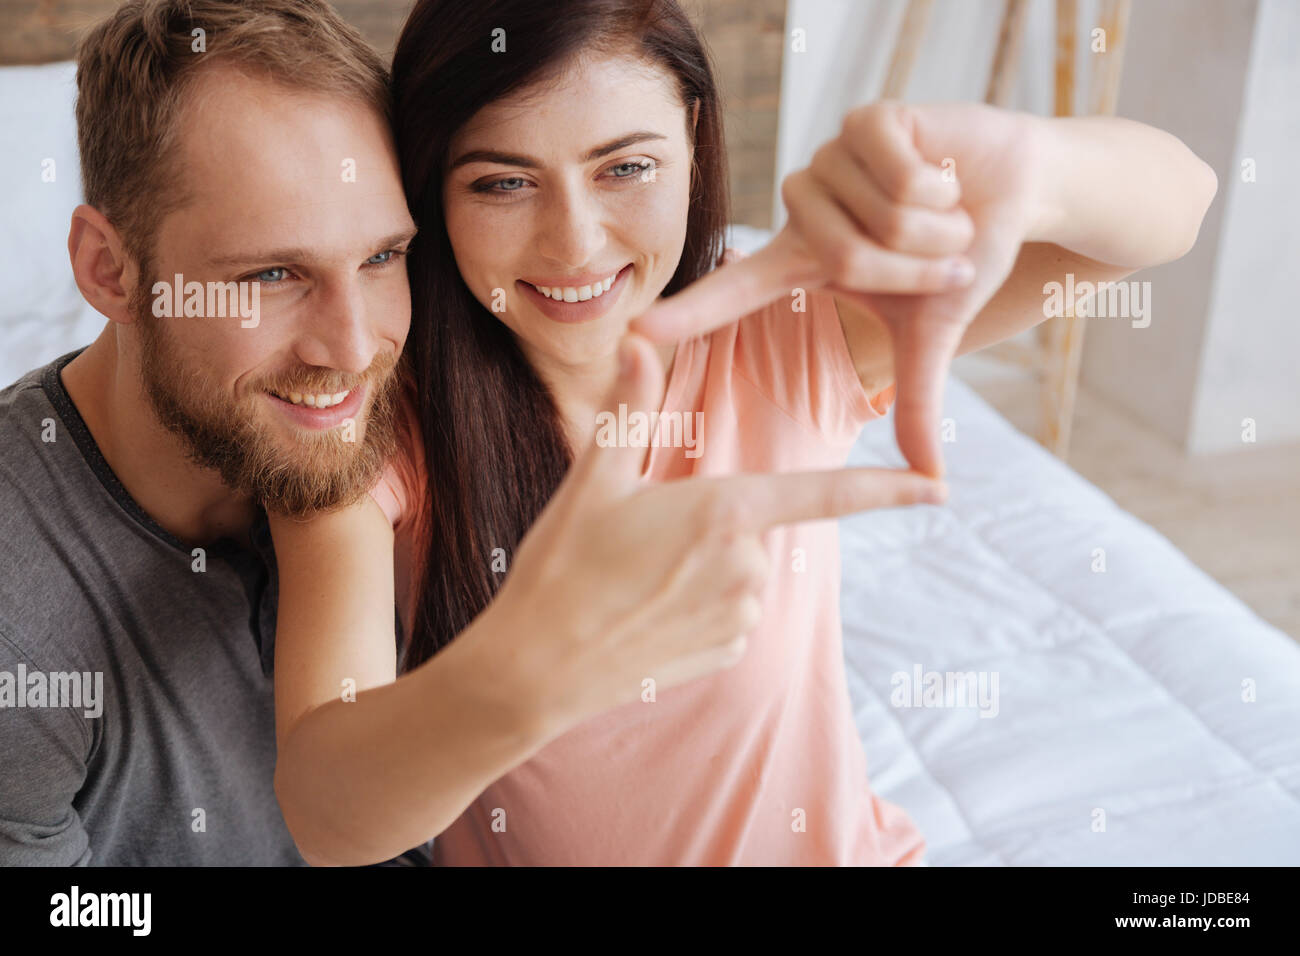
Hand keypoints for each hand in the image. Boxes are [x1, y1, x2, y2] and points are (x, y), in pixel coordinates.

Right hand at [481, 332, 946, 735]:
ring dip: (704, 569)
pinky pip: (732, 615)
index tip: (940, 486)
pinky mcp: (729, 653)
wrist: (536, 669)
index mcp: (725, 511)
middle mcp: (747, 565)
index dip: (888, 491)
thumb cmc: (563, 567)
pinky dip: (700, 609)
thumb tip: (640, 340)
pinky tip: (649, 616)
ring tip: (636, 582)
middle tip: (640, 543)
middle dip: (711, 526)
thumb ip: (631, 409)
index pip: (826, 495)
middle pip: (754, 526)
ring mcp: (742, 615)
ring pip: (742, 572)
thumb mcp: (594, 480)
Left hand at [634, 101, 1045, 476]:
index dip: (690, 315)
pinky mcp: (863, 120)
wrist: (1015, 190)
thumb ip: (916, 401)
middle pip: (849, 258)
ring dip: (936, 225)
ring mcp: (828, 159)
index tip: (636, 334)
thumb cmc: (960, 258)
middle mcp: (803, 208)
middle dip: (915, 264)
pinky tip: (947, 171)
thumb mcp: (931, 334)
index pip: (736, 292)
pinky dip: (943, 185)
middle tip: (939, 247)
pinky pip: (902, 173)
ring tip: (944, 208)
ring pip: (881, 217)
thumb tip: (935, 480)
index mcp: (802, 261)